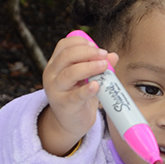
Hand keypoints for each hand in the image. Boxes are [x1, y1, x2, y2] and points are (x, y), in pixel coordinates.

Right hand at [38, 34, 117, 156]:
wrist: (70, 121)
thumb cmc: (78, 94)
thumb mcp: (86, 77)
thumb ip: (98, 65)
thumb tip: (113, 56)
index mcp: (56, 64)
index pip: (63, 46)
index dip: (80, 42)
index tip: (95, 45)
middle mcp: (52, 74)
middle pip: (66, 56)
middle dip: (87, 52)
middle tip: (103, 55)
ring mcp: (56, 90)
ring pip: (70, 73)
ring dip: (89, 67)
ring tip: (104, 66)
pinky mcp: (65, 104)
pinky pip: (76, 95)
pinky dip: (87, 89)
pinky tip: (96, 85)